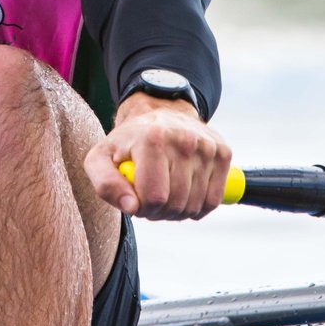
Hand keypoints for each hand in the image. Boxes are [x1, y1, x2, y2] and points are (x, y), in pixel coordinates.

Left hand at [85, 93, 231, 220]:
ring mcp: (207, 146)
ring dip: (178, 210)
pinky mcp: (223, 153)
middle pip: (176, 204)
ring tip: (165, 193)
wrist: (160, 114)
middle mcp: (184, 139)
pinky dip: (197, 206)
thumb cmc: (128, 142)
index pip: (154, 198)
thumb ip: (106, 185)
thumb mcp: (101, 158)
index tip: (135, 198)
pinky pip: (213, 200)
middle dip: (159, 211)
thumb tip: (132, 206)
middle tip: (149, 198)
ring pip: (195, 205)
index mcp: (152, 138)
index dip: (142, 208)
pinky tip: (184, 193)